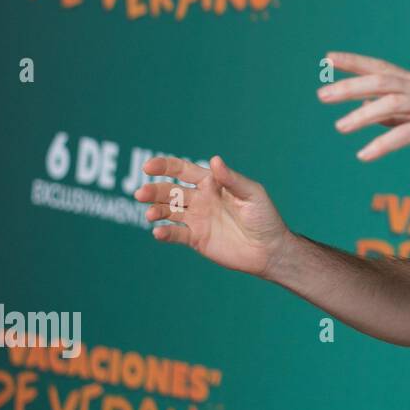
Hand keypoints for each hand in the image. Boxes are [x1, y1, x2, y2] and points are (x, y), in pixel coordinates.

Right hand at [132, 155, 290, 278]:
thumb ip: (232, 179)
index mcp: (212, 183)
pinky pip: (175, 234)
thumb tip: (214, 160)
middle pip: (170, 191)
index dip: (165, 166)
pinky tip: (159, 232)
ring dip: (156, 210)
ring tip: (151, 214)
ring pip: (168, 211)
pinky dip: (165, 233)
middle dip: (154, 190)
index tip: (148, 167)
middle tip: (140, 193)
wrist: (269, 249)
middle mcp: (201, 199)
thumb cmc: (264, 217)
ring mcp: (196, 219)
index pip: (183, 170)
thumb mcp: (252, 194)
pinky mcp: (196, 238)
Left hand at [318, 50, 409, 160]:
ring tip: (340, 127)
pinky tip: (365, 154)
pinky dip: (383, 143)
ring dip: (362, 115)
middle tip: (321, 95)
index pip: (382, 67)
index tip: (328, 58)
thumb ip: (401, 111)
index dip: (355, 62)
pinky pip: (407, 133)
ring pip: (390, 104)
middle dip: (349, 86)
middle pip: (381, 81)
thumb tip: (372, 111)